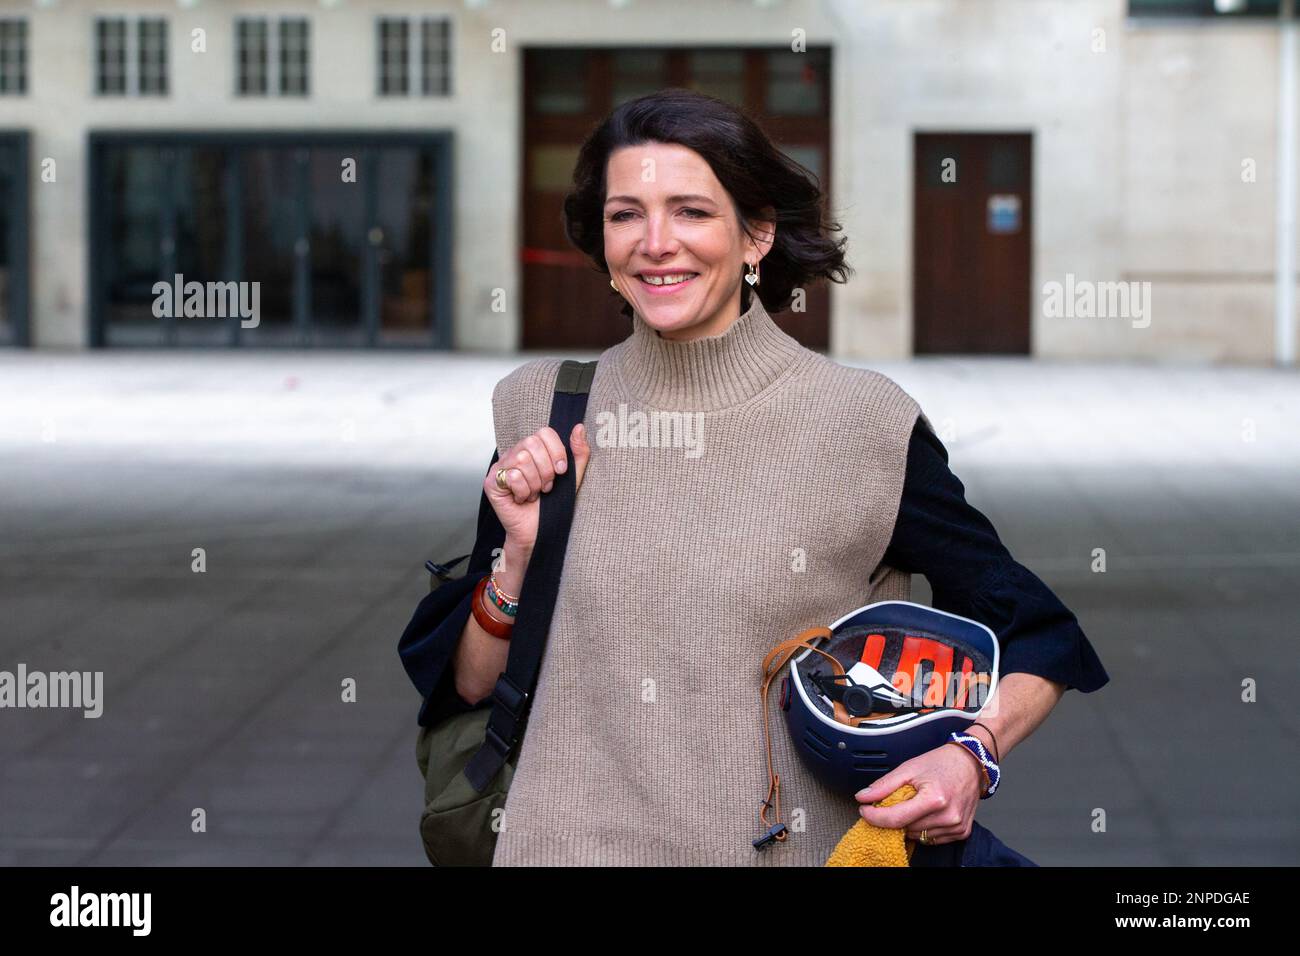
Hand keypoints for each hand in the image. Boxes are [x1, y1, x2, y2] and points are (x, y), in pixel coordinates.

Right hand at [484, 424, 589, 552]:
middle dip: (546, 469)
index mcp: (532, 450)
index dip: (556, 451)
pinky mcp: (492, 482)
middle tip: (546, 486)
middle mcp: (514, 454)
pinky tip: (522, 500)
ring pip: (522, 460)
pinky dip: (523, 492)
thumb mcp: (573, 477)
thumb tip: (579, 428)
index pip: (544, 433)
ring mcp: (501, 467)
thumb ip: (578, 453)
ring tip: (534, 494)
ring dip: (535, 483)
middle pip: (532, 443)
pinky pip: (512, 476)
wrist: (540, 533)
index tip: (561, 471)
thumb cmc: (554, 506)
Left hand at [853, 743, 983, 845]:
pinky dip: (923, 829)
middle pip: (905, 828)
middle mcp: (947, 816)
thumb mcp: (908, 768)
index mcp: (934, 799)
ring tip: (913, 804)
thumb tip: (863, 797)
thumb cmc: (941, 763)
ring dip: (908, 824)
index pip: (895, 818)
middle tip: (892, 802)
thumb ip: (884, 785)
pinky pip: (932, 839)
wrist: (971, 763)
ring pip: (917, 836)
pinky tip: (925, 813)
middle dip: (892, 817)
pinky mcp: (962, 832)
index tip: (864, 809)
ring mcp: (956, 826)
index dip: (874, 816)